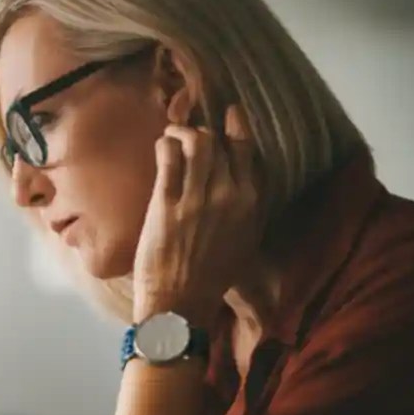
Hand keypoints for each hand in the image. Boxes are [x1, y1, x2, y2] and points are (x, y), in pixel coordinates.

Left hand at [132, 103, 259, 326]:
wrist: (182, 302)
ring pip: (195, 143)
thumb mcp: (243, 240)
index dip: (237, 126)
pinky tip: (162, 146)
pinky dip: (165, 144)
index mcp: (251, 204)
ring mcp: (198, 198)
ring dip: (181, 133)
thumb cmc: (211, 277)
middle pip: (218, 143)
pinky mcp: (167, 203)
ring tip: (172, 137)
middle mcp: (229, 195)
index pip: (247, 152)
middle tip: (188, 134)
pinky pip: (169, 157)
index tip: (230, 112)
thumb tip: (239, 182)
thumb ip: (244, 209)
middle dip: (201, 133)